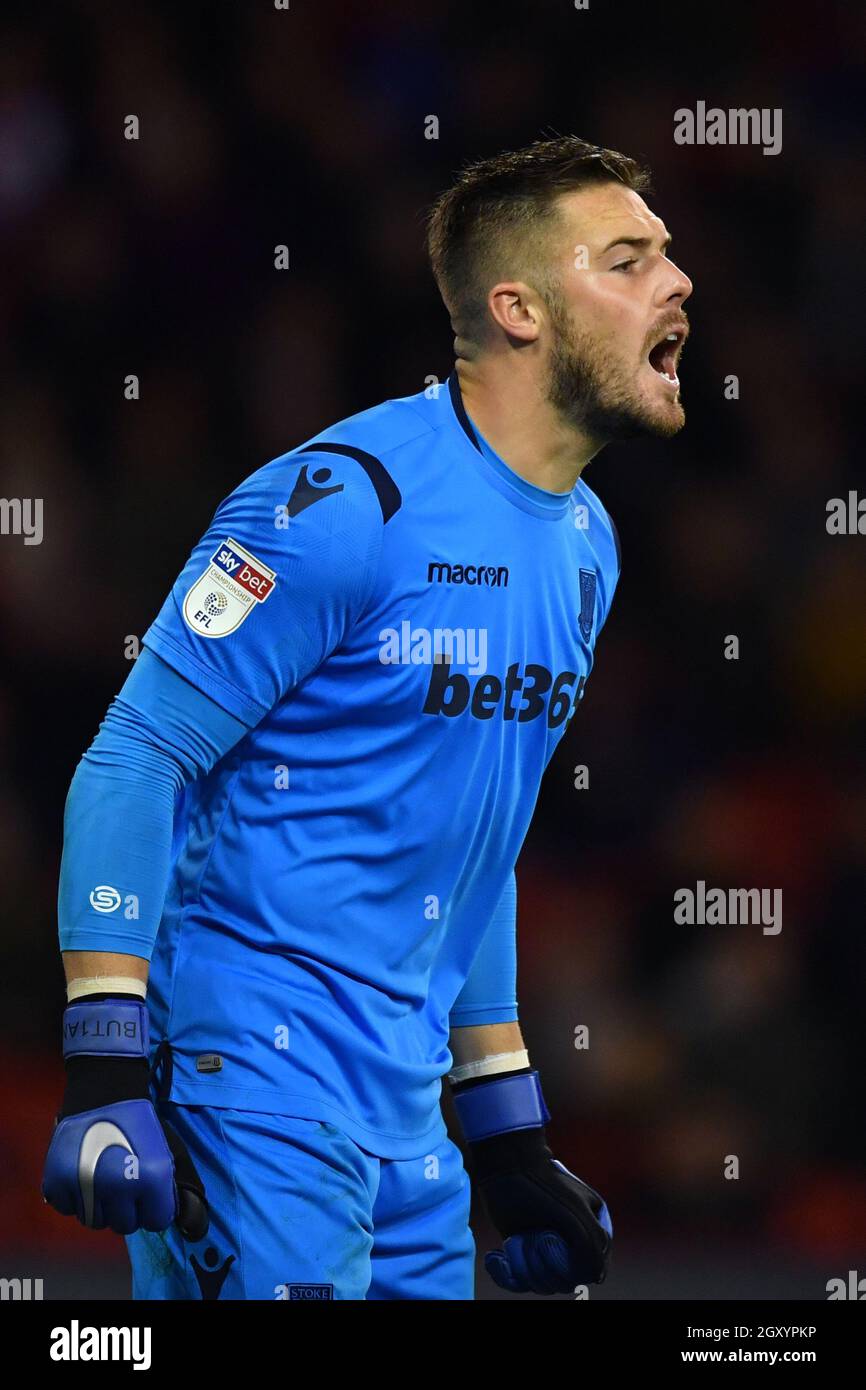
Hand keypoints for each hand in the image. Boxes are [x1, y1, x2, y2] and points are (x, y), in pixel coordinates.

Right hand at [42, 997, 207, 1238]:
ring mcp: (84, 1186)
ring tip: (102, 1180)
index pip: (156, 1222)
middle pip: (124, 1224)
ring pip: (94, 1220)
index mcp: (150, 1178)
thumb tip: (185, 1222)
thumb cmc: (139, 1122)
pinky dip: (74, 1198)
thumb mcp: (165, 1152)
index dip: (153, 1209)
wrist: (104, 1090)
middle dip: (127, 1209)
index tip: (147, 1195)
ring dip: (100, 1206)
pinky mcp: (58, 1182)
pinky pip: (68, 1209)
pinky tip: (82, 1177)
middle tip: (123, 1186)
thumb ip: (170, 1189)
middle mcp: (117, 1187)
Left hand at [475, 1131, 611, 1293]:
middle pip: (562, 1283)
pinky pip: (517, 1283)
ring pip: (539, 1285)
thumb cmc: (543, 1186)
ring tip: (515, 1238)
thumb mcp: (575, 1215)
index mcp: (592, 1234)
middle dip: (541, 1263)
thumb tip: (596, 1278)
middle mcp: (572, 1246)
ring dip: (522, 1264)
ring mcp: (546, 1252)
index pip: (588, 1273)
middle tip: (532, 1234)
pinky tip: (497, 1256)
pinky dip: (505, 1274)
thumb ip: (592, 1247)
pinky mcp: (523, 1255)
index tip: (548, 1238)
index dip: (566, 1265)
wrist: (508, 1166)